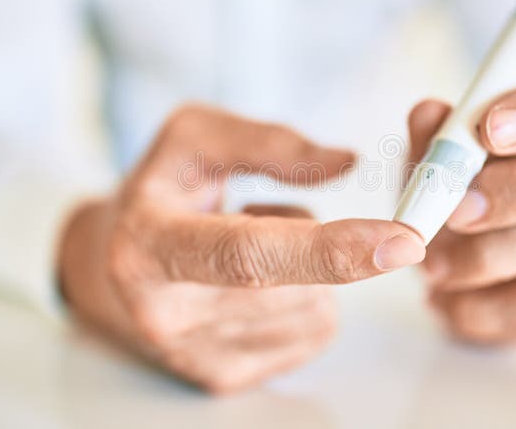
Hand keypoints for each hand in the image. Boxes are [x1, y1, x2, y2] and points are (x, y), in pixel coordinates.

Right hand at [59, 105, 425, 392]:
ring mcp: (194, 356)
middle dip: (314, 243)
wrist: (113, 265)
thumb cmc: (161, 193)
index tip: (402, 241)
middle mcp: (166, 314)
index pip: (248, 255)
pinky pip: (312, 335)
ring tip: (250, 250)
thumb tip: (346, 163)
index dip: (329, 249)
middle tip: (260, 215)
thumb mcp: (194, 137)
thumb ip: (268, 143)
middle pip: (297, 286)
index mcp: (150, 245)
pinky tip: (256, 286)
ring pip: (317, 311)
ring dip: (308, 271)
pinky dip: (305, 300)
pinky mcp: (222, 379)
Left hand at [408, 74, 515, 342]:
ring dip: (488, 255)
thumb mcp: (434, 158)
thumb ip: (433, 137)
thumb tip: (428, 115)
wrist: (460, 260)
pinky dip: (481, 307)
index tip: (489, 129)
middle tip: (457, 210)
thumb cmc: (455, 191)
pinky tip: (446, 300)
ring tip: (433, 266)